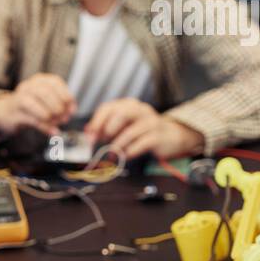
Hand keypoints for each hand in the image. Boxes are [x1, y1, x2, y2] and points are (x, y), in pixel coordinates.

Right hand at [0, 74, 75, 136]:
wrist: (5, 113)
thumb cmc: (29, 106)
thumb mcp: (45, 101)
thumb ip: (59, 103)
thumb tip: (71, 111)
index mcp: (39, 80)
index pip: (54, 83)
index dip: (66, 96)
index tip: (72, 109)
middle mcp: (28, 87)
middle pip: (45, 93)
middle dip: (58, 107)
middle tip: (64, 118)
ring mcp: (19, 99)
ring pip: (36, 104)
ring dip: (50, 116)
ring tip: (57, 123)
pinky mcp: (15, 114)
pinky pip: (32, 120)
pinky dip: (45, 127)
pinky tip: (52, 132)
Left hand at [83, 98, 204, 159]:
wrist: (171, 136)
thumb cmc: (142, 131)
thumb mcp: (123, 126)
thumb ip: (106, 127)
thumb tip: (88, 132)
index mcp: (128, 105)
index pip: (108, 108)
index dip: (96, 122)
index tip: (90, 136)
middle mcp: (140, 110)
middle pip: (121, 113)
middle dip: (108, 129)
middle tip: (102, 142)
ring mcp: (151, 122)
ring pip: (131, 131)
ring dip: (118, 145)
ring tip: (114, 153)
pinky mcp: (159, 136)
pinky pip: (142, 144)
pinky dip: (131, 151)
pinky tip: (127, 155)